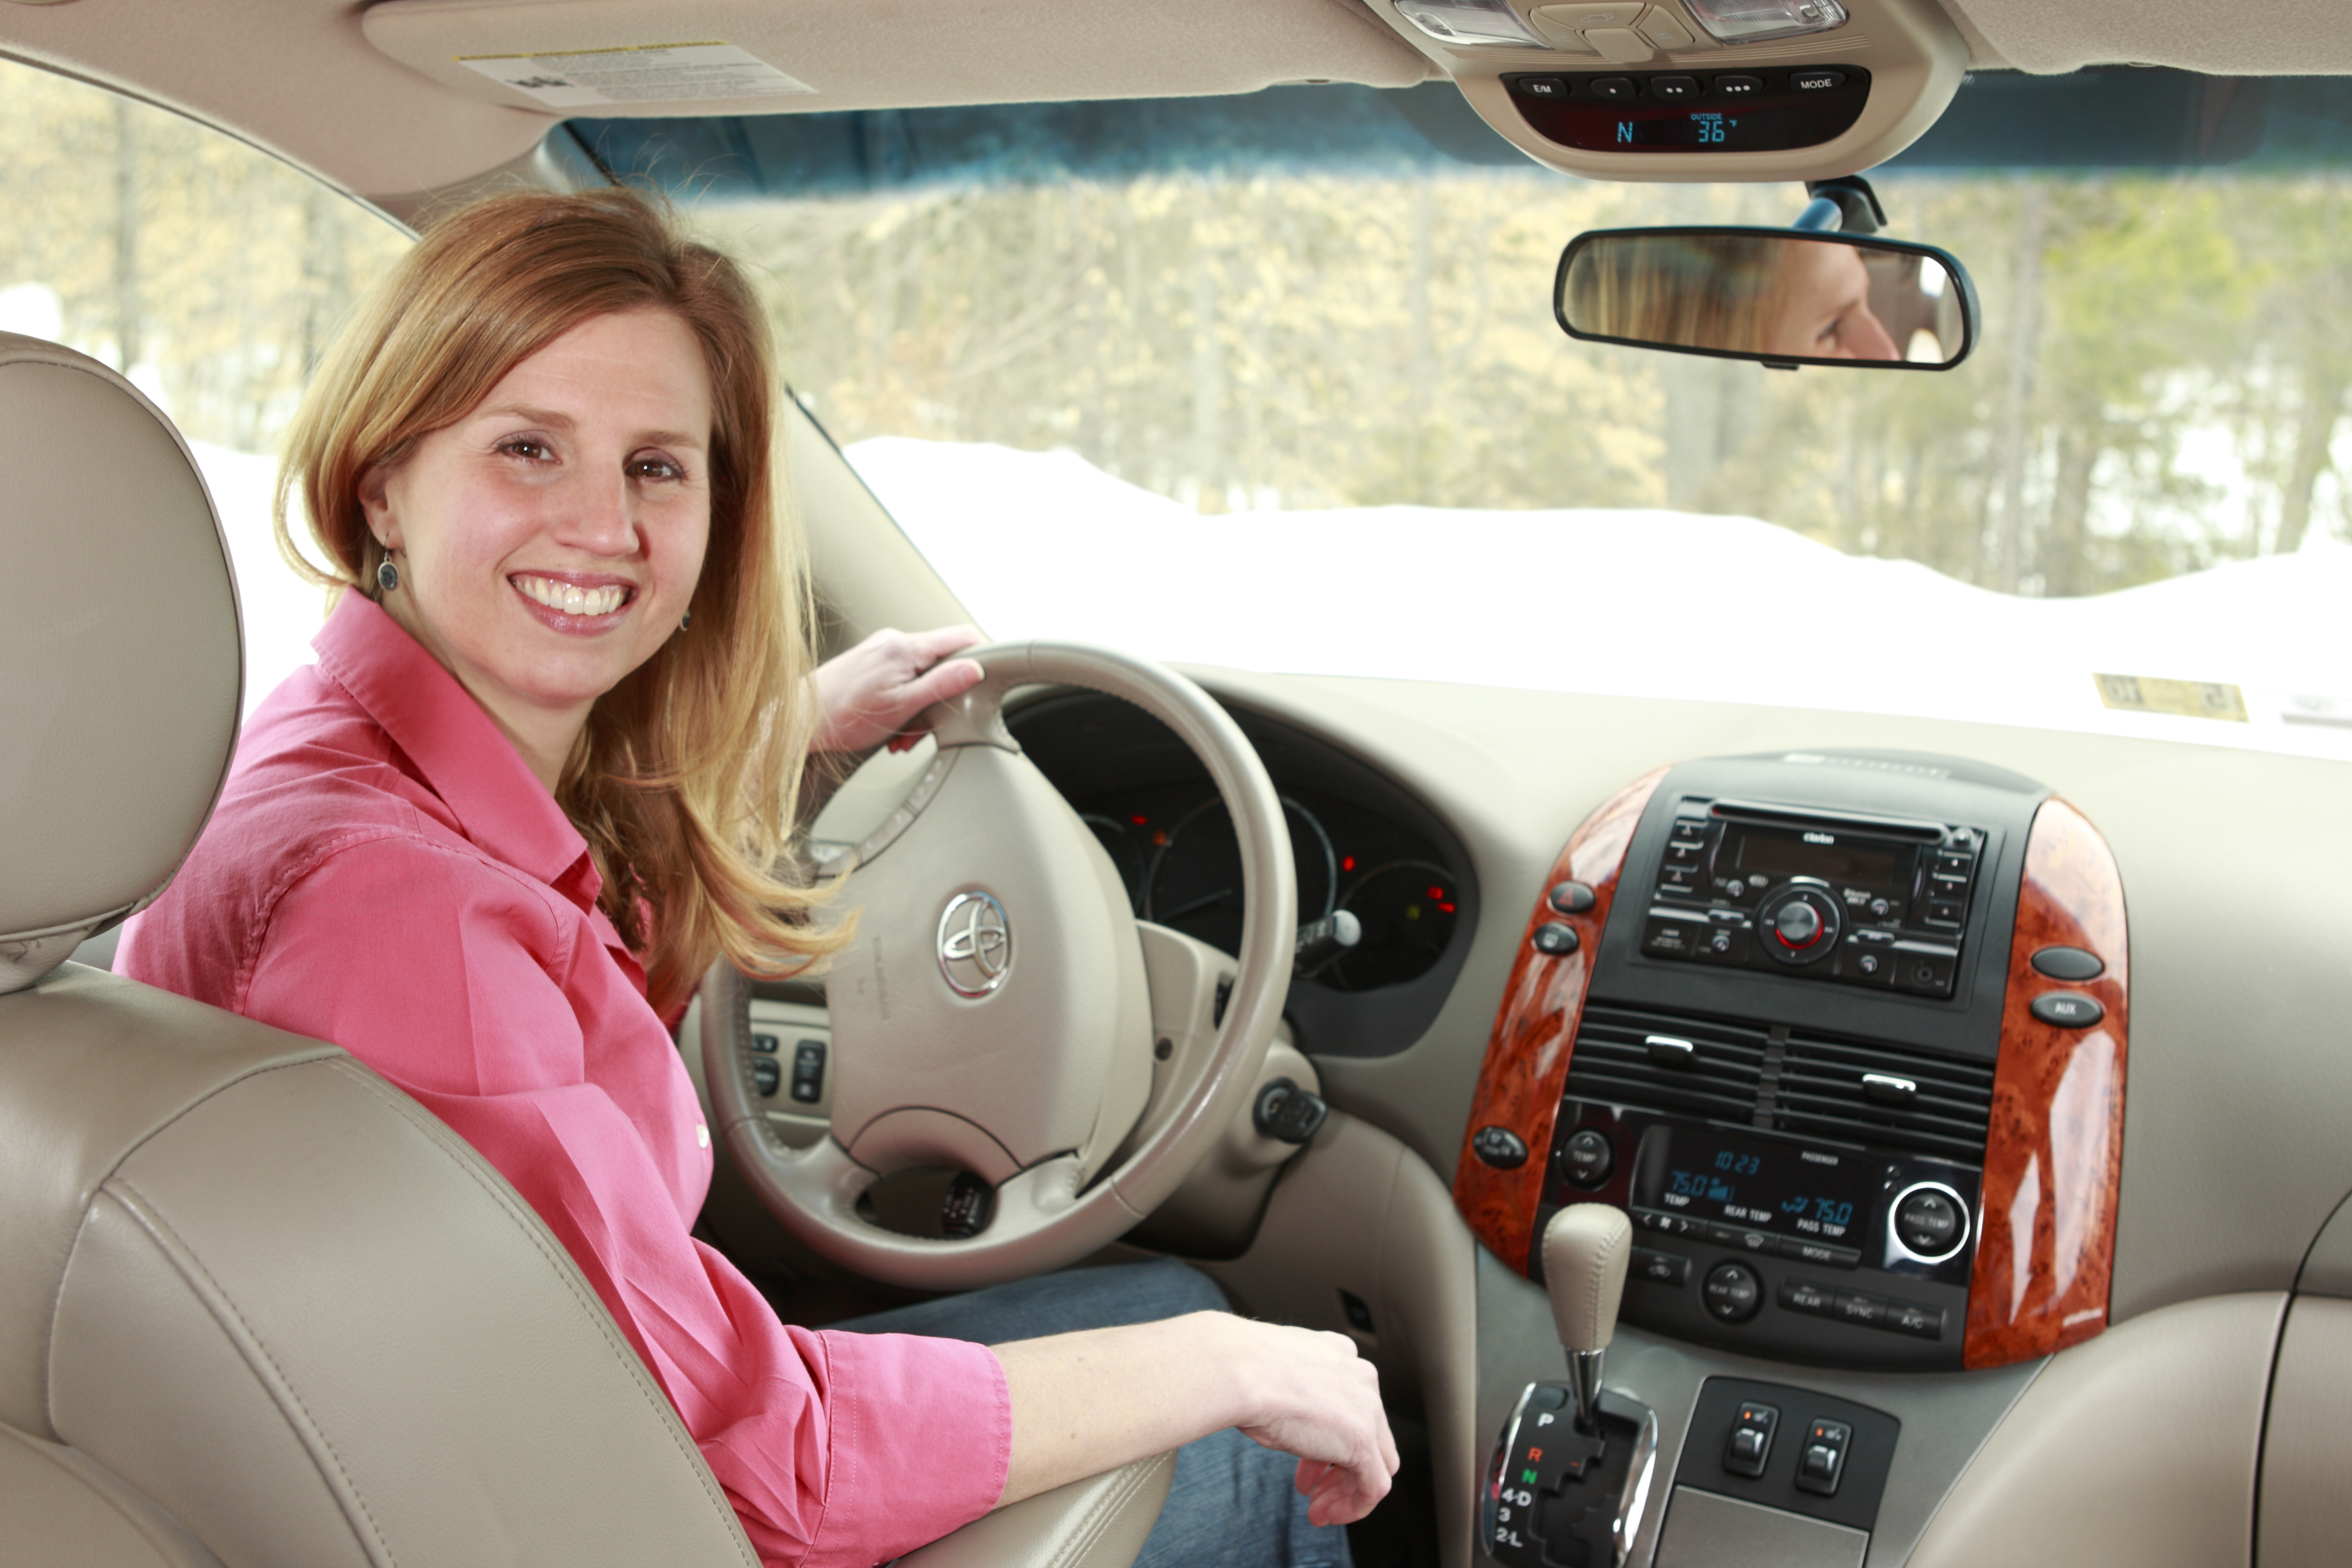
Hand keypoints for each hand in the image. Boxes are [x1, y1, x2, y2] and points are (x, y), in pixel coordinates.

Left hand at [811, 625, 985, 753]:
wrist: (797, 721)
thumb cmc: (841, 716)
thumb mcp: (902, 707)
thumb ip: (941, 685)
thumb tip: (974, 669)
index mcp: (905, 648)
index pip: (963, 637)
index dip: (983, 656)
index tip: (990, 678)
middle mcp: (893, 642)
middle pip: (942, 661)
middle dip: (942, 697)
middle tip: (927, 727)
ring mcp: (879, 651)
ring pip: (920, 674)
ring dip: (920, 706)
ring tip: (901, 734)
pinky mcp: (869, 663)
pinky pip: (900, 678)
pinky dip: (903, 702)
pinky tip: (889, 726)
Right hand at [1225, 1319, 1400, 1527]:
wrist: (1242, 1372)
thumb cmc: (1245, 1371)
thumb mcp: (1277, 1379)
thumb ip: (1296, 1396)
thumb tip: (1288, 1419)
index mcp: (1341, 1355)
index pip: (1351, 1405)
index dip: (1327, 1437)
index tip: (1305, 1458)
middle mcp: (1362, 1378)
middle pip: (1368, 1435)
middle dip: (1337, 1468)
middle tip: (1310, 1486)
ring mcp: (1367, 1409)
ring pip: (1377, 1463)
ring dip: (1344, 1491)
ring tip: (1316, 1509)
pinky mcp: (1363, 1441)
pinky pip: (1374, 1486)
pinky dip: (1354, 1506)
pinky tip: (1327, 1514)